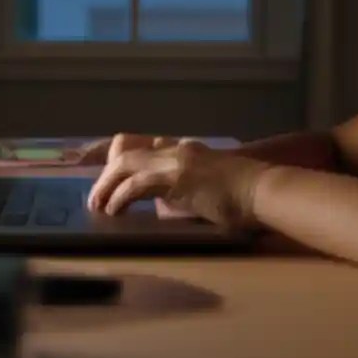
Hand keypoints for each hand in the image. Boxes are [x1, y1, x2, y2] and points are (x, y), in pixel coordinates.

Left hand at [86, 133, 271, 230]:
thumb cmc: (243, 197)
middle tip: (95, 199)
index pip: (139, 146)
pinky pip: (138, 185)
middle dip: (105, 176)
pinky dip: (121, 198)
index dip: (115, 160)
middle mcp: (176, 150)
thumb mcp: (205, 189)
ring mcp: (177, 161)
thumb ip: (182, 191)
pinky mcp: (178, 177)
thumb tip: (161, 204)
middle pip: (125, 151)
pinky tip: (115, 212)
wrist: (263, 192)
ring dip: (107, 186)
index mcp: (183, 151)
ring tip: (98, 207)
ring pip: (126, 165)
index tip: (102, 178)